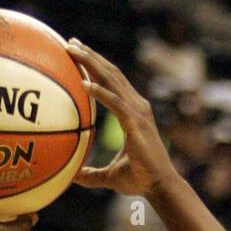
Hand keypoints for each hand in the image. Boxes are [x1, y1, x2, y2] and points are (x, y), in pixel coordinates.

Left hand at [67, 40, 176, 197]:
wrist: (160, 187)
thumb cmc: (140, 180)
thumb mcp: (110, 175)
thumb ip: (91, 173)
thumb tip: (72, 177)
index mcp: (133, 112)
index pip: (113, 81)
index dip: (96, 65)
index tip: (78, 52)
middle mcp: (137, 106)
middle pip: (111, 73)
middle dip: (90, 56)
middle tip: (70, 43)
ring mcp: (138, 113)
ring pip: (112, 80)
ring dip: (91, 64)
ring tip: (72, 52)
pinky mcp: (137, 123)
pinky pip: (115, 103)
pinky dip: (99, 92)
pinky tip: (83, 84)